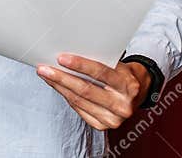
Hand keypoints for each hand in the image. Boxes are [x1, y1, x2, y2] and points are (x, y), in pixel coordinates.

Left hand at [36, 54, 150, 129]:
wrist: (137, 93)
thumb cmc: (122, 74)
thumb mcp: (117, 64)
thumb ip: (99, 61)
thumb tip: (68, 56)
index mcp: (128, 86)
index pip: (101, 73)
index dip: (80, 65)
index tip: (61, 58)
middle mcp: (123, 105)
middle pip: (86, 90)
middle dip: (62, 78)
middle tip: (44, 68)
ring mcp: (113, 119)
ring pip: (79, 101)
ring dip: (59, 87)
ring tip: (45, 75)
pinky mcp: (102, 126)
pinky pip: (79, 109)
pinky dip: (65, 96)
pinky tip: (57, 86)